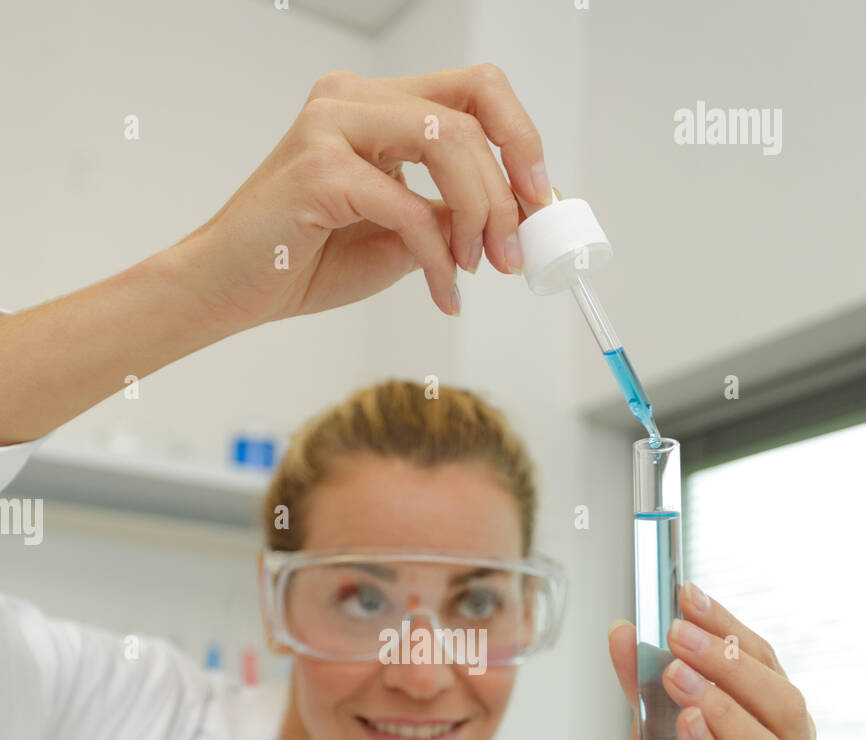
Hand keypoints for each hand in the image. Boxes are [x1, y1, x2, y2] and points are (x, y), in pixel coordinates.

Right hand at [172, 65, 551, 327]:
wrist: (229, 290)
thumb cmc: (302, 261)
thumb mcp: (399, 236)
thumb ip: (449, 215)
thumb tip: (515, 218)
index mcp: (375, 103)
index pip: (473, 92)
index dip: (521, 141)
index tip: (539, 203)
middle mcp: (353, 98)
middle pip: (471, 112)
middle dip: (509, 190)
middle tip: (514, 253)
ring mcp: (332, 125)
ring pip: (449, 144)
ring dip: (481, 216)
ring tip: (478, 268)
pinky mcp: (318, 169)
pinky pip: (409, 208)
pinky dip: (438, 257)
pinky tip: (443, 291)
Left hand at [604, 581, 825, 739]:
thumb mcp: (648, 725)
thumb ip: (642, 682)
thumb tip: (624, 629)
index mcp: (783, 733)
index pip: (769, 669)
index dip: (730, 630)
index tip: (687, 597)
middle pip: (783, 707)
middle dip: (730, 664)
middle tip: (678, 636)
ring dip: (723, 708)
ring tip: (679, 677)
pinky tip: (687, 728)